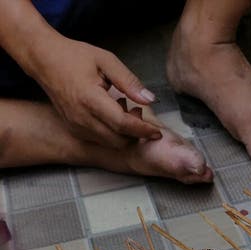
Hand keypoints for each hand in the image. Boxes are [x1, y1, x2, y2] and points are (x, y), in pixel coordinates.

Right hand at [35, 35, 162, 148]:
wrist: (45, 61)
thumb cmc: (75, 57)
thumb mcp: (106, 60)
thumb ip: (128, 81)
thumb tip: (150, 99)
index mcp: (90, 100)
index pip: (123, 124)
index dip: (143, 130)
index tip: (157, 132)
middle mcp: (82, 118)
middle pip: (118, 140)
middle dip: (135, 133)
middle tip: (139, 112)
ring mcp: (77, 127)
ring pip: (110, 143)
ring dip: (124, 134)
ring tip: (125, 110)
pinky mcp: (75, 130)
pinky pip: (100, 140)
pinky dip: (112, 134)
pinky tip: (112, 115)